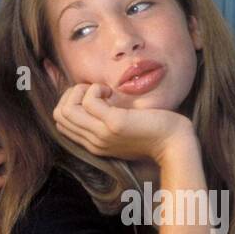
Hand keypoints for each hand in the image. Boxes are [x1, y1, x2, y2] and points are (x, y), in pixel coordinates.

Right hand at [52, 82, 191, 163]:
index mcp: (94, 144)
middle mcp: (94, 142)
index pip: (61, 122)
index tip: (95, 96)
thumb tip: (92, 95)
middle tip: (97, 91)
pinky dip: (95, 89)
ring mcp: (101, 134)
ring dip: (81, 91)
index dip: (71, 102)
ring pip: (66, 109)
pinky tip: (112, 92)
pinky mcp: (113, 124)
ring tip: (103, 91)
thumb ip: (106, 118)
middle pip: (59, 115)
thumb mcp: (123, 127)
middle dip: (72, 94)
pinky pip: (88, 101)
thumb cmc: (153, 131)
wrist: (175, 144)